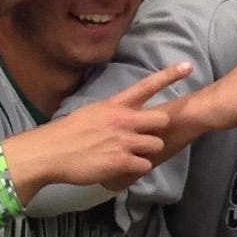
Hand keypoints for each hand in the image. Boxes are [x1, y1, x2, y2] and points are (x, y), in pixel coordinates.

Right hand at [2, 63, 192, 195]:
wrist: (49, 153)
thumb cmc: (66, 134)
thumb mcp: (90, 113)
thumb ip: (111, 113)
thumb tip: (121, 115)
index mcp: (114, 105)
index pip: (146, 86)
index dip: (169, 75)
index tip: (188, 66)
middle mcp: (123, 120)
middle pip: (161, 119)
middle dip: (157, 130)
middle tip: (142, 138)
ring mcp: (123, 141)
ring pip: (155, 145)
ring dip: (146, 152)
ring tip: (127, 156)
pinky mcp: (121, 161)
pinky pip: (145, 165)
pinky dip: (137, 169)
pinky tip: (123, 168)